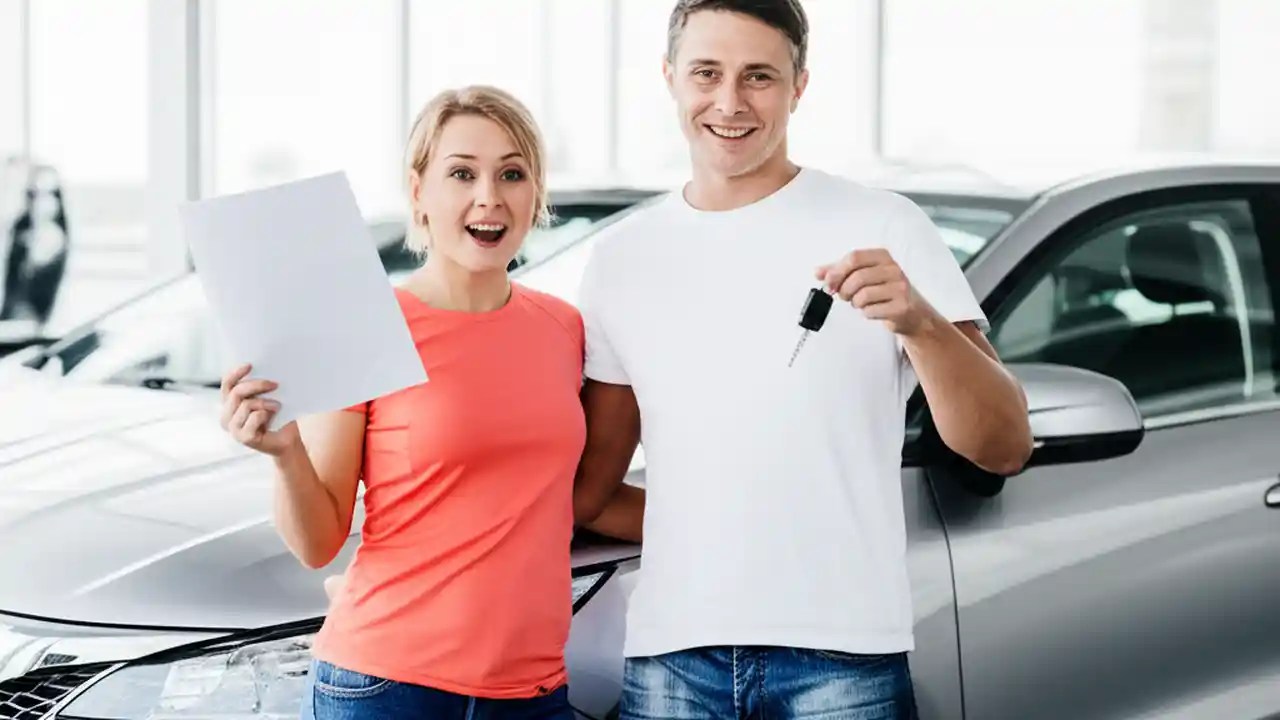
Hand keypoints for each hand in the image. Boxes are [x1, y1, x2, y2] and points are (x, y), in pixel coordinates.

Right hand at [219, 363, 299, 456]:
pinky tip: (272, 417)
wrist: (288, 440)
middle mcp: (226, 416)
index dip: (236, 373)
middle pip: (237, 392)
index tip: (250, 365)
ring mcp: (233, 428)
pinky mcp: (243, 438)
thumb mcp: (267, 397)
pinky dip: (266, 414)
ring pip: (247, 404)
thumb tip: (265, 369)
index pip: (227, 384)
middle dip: (257, 385)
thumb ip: (259, 387)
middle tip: (275, 384)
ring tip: (277, 406)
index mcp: (228, 404)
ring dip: (266, 403)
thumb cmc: (277, 417)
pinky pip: (255, 417)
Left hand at [816, 248, 937, 335]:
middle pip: (857, 277)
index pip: (854, 257)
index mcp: (882, 256)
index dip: (836, 271)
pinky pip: (871, 310)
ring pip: (863, 295)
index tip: (828, 283)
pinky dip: (866, 313)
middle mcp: (894, 269)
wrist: (911, 313)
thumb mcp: (863, 276)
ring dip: (855, 303)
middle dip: (844, 290)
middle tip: (845, 296)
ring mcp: (900, 287)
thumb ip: (840, 272)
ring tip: (861, 303)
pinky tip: (874, 310)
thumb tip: (818, 272)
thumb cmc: (884, 291)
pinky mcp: (902, 306)